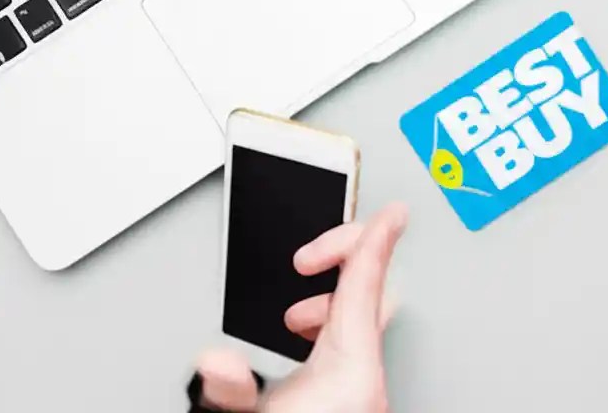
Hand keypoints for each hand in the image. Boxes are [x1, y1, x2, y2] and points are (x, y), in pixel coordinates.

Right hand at [195, 203, 406, 412]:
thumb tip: (215, 360)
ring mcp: (366, 392)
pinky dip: (333, 334)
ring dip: (331, 307)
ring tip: (296, 317)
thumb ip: (229, 387)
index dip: (374, 241)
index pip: (365, 287)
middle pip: (371, 296)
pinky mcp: (357, 401)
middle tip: (307, 262)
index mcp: (351, 373)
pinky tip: (309, 345)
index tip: (392, 213)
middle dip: (339, 270)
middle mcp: (368, 381)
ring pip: (364, 324)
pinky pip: (357, 349)